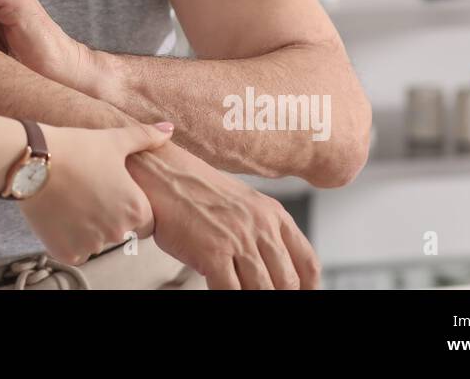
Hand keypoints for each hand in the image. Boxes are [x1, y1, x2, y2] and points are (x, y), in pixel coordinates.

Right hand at [16, 120, 173, 266]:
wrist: (33, 162)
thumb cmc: (76, 149)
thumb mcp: (114, 140)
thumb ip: (145, 138)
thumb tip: (168, 129)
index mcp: (135, 209)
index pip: (145, 221)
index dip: (129, 206)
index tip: (112, 192)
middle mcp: (118, 232)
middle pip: (120, 232)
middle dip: (108, 217)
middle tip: (89, 192)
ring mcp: (91, 245)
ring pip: (96, 241)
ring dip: (87, 228)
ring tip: (72, 199)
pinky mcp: (67, 253)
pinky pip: (74, 251)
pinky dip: (68, 238)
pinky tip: (60, 213)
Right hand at [127, 142, 320, 288]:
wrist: (162, 172)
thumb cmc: (195, 189)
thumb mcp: (242, 204)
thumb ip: (260, 231)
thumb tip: (270, 266)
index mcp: (273, 214)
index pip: (307, 263)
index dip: (307, 288)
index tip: (302, 294)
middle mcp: (261, 227)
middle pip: (287, 281)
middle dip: (278, 296)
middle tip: (263, 295)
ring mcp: (238, 240)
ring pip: (262, 290)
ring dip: (254, 297)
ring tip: (242, 293)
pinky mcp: (213, 252)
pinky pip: (231, 292)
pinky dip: (230, 298)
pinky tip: (220, 291)